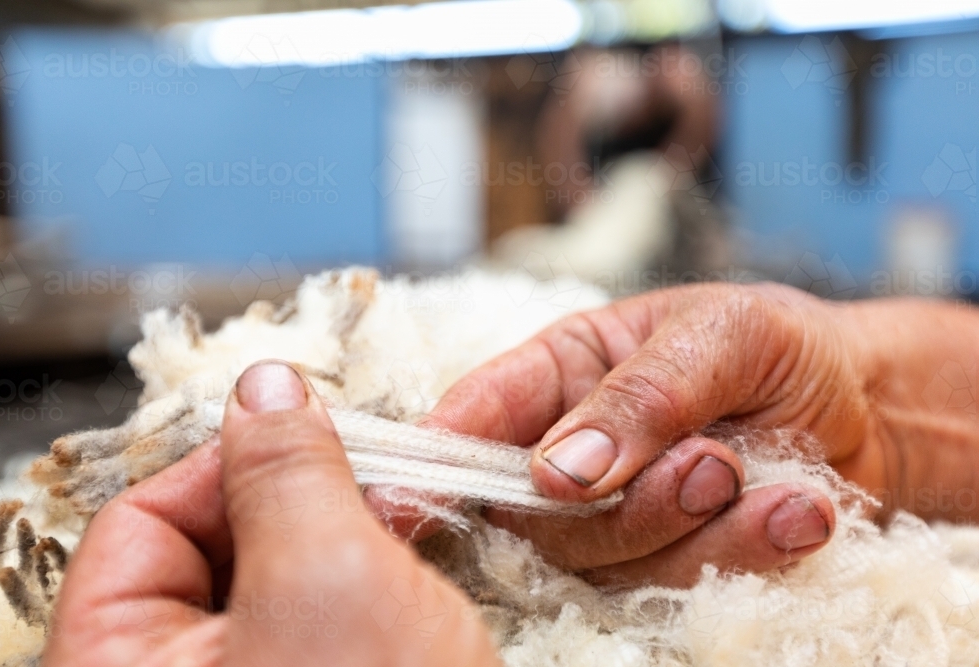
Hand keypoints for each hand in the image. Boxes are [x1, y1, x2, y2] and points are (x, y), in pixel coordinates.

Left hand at [43, 361, 498, 666]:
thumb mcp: (332, 580)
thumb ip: (288, 472)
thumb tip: (265, 386)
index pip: (142, 524)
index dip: (228, 462)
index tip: (307, 430)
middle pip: (205, 553)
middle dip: (296, 504)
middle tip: (375, 487)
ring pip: (270, 587)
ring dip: (337, 544)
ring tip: (404, 535)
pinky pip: (310, 626)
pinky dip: (357, 590)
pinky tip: (407, 584)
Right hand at [421, 283, 978, 586]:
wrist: (863, 406)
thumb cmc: (775, 346)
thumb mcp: (718, 336)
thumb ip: (639, 396)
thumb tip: (559, 470)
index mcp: (558, 373)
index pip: (472, 417)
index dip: (428, 461)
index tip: (399, 504)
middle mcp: (569, 449)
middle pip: (533, 510)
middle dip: (625, 500)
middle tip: (709, 460)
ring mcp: (615, 513)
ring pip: (604, 558)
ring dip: (690, 524)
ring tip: (754, 473)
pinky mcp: (666, 559)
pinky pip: (675, 582)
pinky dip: (741, 550)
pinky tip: (794, 510)